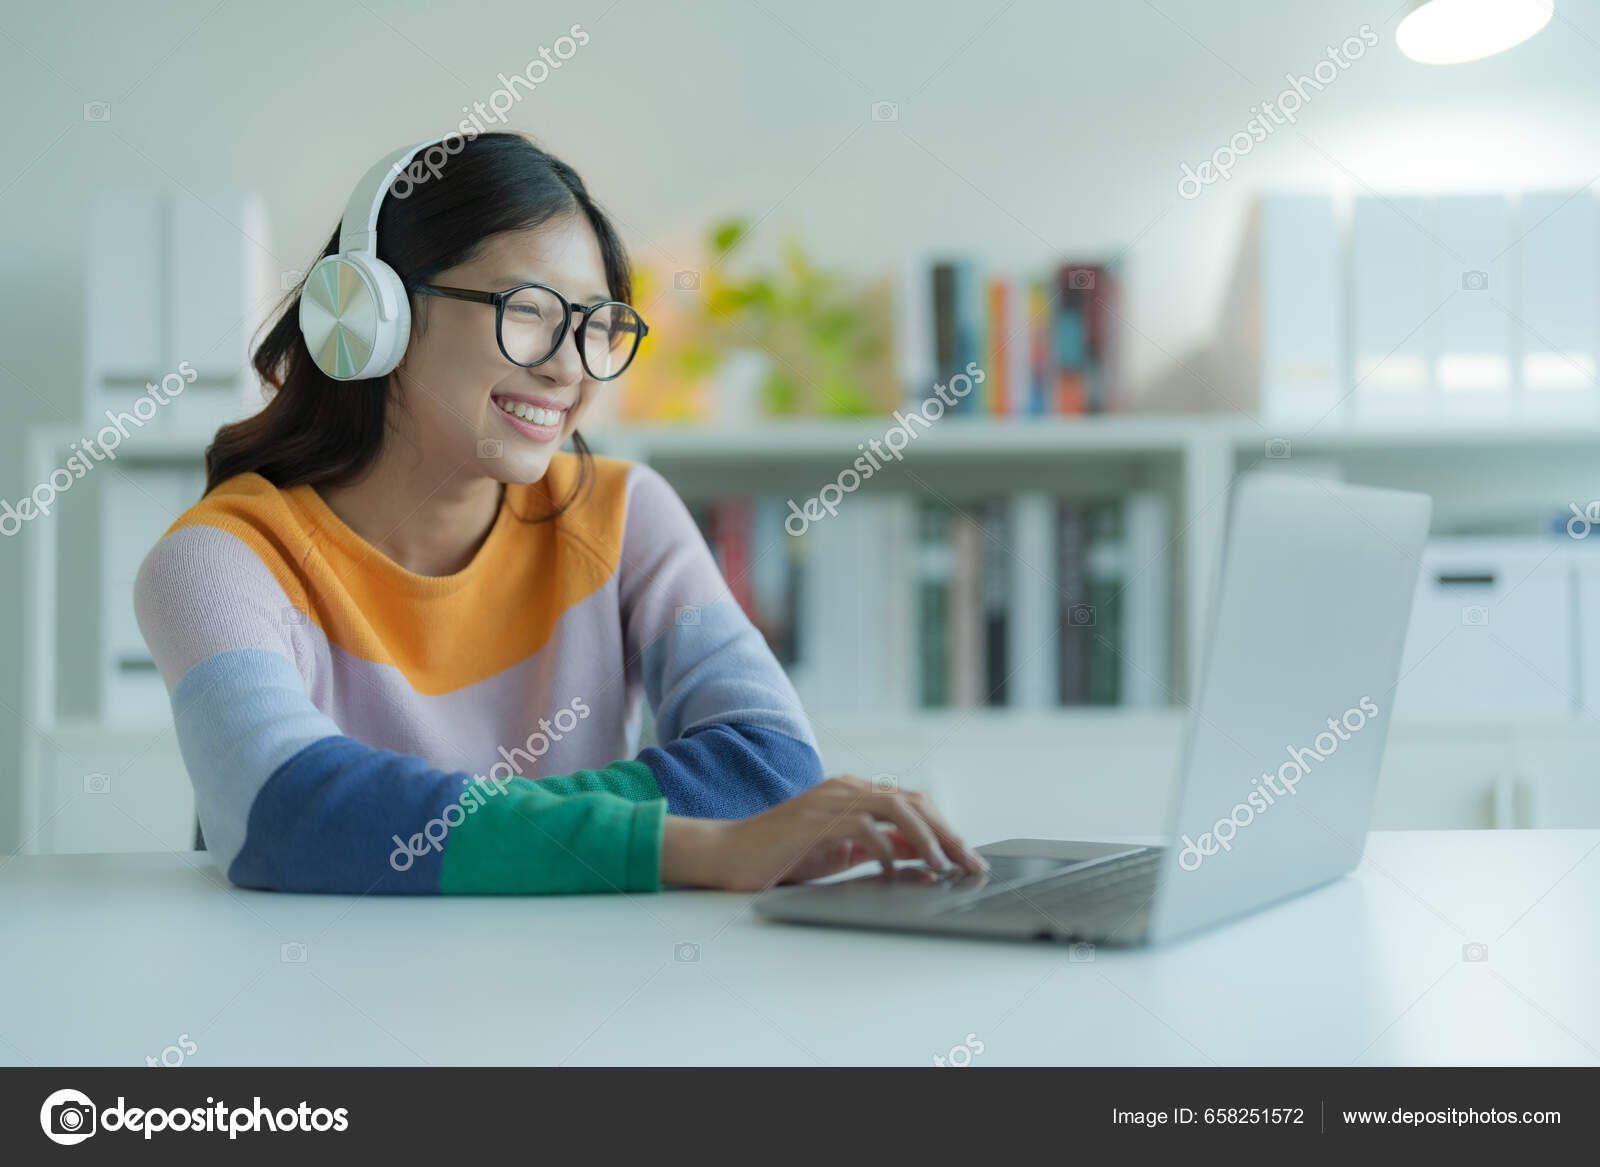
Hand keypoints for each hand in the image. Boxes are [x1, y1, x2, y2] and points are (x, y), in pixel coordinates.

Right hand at [661, 776, 987, 892]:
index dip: (946, 830)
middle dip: (948, 834)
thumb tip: (925, 857)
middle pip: (913, 802)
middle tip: (970, 864)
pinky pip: (863, 828)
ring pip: (895, 807)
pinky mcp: (816, 819)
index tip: (970, 860)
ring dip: (925, 838)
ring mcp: (831, 800)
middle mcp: (847, 789)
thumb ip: (881, 849)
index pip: (914, 804)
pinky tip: (892, 874)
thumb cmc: (784, 855)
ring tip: (942, 866)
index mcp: (855, 793)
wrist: (730, 854)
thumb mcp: (844, 853)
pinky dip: (885, 851)